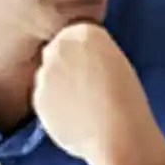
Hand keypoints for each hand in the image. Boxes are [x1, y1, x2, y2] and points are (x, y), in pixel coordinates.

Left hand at [34, 23, 164, 164]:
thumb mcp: (116, 61)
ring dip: (59, 86)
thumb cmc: (127, 99)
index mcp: (84, 32)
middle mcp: (59, 47)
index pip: (78, 35)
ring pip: (48, 76)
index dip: (89, 54)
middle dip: (68, 66)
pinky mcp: (37, 98)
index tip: (99, 68)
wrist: (118, 132)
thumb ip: (92, 54)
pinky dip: (55, 106)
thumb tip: (77, 62)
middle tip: (89, 86)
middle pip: (58, 52)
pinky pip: (44, 98)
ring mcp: (44, 73)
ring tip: (85, 104)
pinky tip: (76, 116)